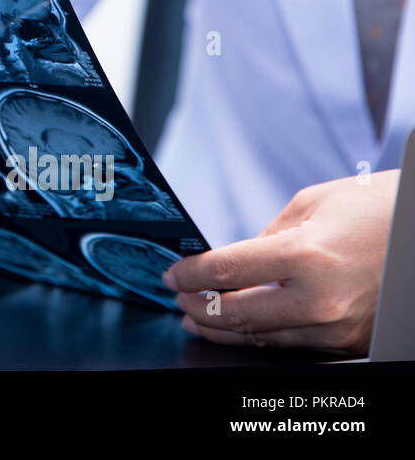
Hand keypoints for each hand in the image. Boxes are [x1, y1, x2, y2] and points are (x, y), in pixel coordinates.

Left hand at [164, 170, 398, 354]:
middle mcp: (320, 299)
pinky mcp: (350, 341)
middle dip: (199, 307)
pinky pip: (294, 342)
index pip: (226, 272)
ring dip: (223, 328)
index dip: (190, 274)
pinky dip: (262, 334)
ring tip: (199, 317)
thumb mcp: (310, 205)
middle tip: (179, 298)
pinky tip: (243, 325)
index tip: (173, 273)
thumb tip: (233, 261)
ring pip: (263, 337)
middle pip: (237, 314)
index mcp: (305, 256)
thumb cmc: (374, 208)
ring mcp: (337, 327)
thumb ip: (265, 237)